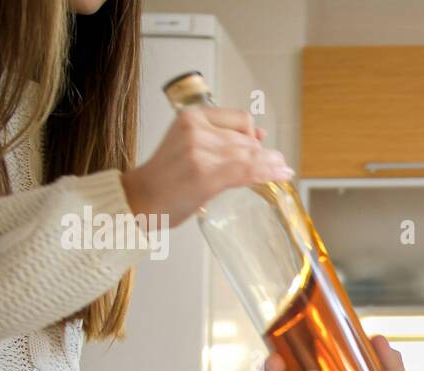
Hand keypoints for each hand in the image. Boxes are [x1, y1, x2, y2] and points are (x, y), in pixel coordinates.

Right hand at [121, 107, 292, 225]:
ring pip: (250, 154)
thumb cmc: (165, 177)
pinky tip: (280, 175)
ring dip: (272, 163)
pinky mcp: (206, 174)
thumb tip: (259, 135)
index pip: (239, 118)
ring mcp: (201, 151)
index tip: (261, 145)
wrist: (140, 198)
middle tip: (278, 163)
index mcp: (191, 117)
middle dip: (265, 153)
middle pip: (246, 139)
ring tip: (283, 170)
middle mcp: (196, 130)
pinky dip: (267, 172)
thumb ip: (220, 139)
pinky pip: (246, 170)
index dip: (254, 133)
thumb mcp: (188, 146)